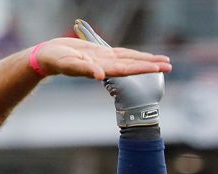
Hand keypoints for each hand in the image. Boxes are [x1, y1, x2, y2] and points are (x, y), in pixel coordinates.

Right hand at [31, 35, 169, 81]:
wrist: (47, 56)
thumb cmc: (56, 61)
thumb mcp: (69, 64)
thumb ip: (85, 70)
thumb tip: (100, 75)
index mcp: (102, 68)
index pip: (128, 68)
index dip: (144, 67)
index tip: (159, 67)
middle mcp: (106, 65)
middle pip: (133, 64)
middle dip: (151, 64)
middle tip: (170, 65)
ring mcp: (104, 59)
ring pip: (129, 59)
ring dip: (146, 60)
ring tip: (162, 60)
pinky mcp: (100, 53)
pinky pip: (121, 53)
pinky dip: (133, 54)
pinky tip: (141, 56)